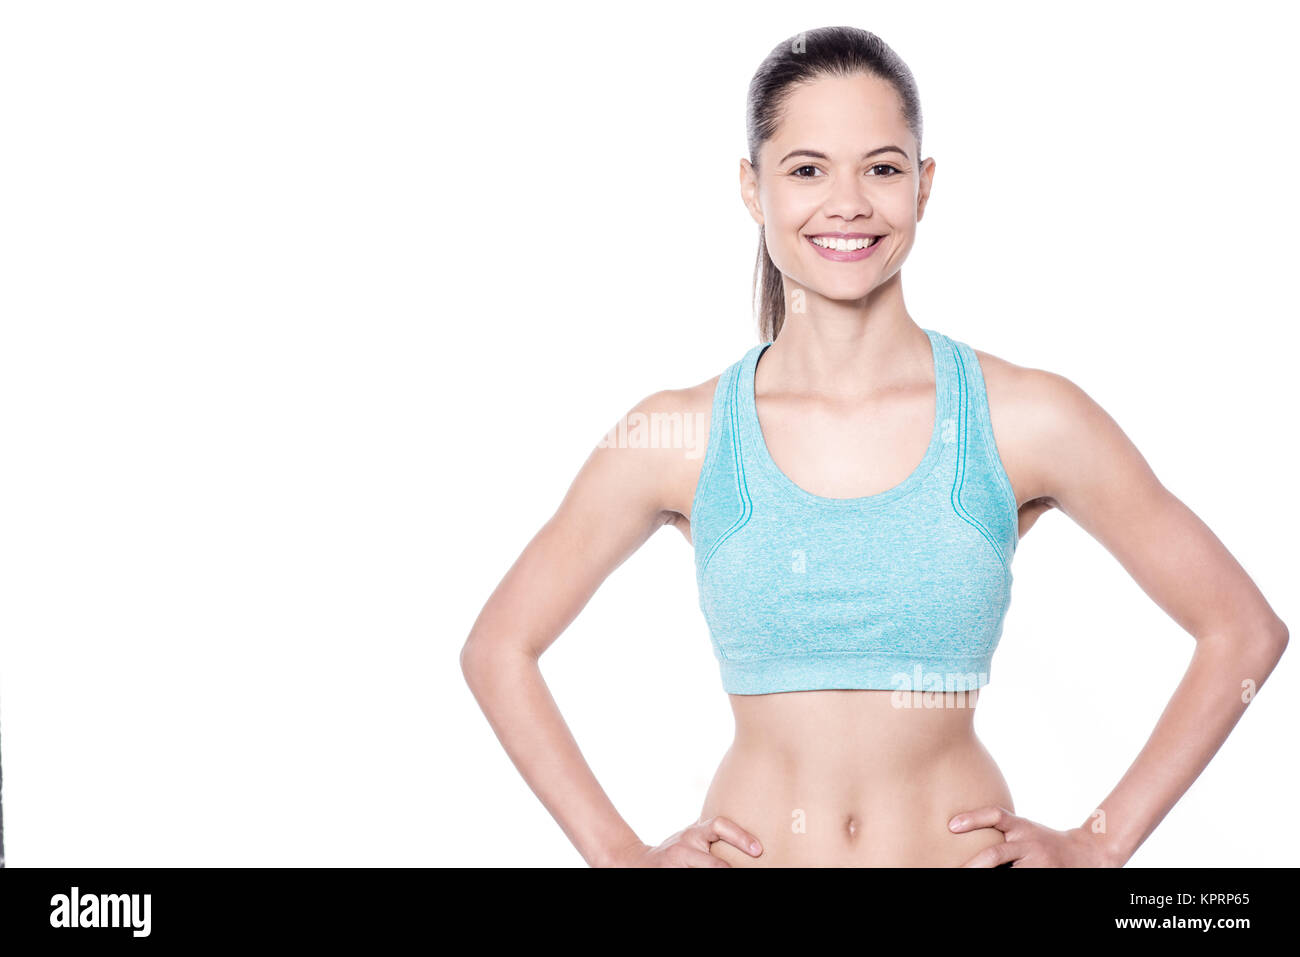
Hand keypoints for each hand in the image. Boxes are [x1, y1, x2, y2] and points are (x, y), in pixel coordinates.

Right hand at [601, 816, 763, 866]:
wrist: (639, 862)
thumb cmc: (678, 850)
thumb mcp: (693, 837)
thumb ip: (711, 833)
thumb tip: (750, 830)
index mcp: (695, 833)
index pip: (719, 826)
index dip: (740, 836)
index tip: (758, 850)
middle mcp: (686, 845)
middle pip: (712, 858)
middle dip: (729, 863)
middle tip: (752, 861)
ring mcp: (678, 861)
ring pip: (704, 869)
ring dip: (717, 869)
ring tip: (731, 870)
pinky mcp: (671, 873)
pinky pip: (690, 876)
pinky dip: (705, 875)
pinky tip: (723, 874)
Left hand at [948, 806, 1123, 866]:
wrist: (1082, 853)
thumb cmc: (1041, 841)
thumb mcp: (1023, 829)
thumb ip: (1001, 831)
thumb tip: (958, 831)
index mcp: (1020, 826)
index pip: (996, 815)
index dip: (973, 818)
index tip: (951, 825)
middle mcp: (1027, 842)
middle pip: (996, 853)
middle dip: (974, 865)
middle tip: (958, 869)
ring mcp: (1036, 862)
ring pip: (1010, 872)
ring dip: (988, 873)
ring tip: (967, 874)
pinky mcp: (1042, 875)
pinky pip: (1022, 879)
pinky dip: (1008, 878)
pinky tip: (996, 878)